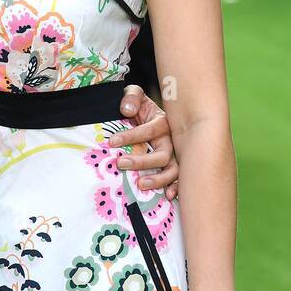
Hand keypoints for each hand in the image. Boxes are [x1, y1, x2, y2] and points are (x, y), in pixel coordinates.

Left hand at [108, 83, 178, 199]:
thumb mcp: (134, 95)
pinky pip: (178, 179)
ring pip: (173, 169)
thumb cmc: (140, 107)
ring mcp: (174, 155)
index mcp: (162, 122)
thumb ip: (131, 97)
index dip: (130, 136)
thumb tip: (127, 110)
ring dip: (159, 178)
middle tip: (121, 163)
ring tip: (141, 184)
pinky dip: (176, 187)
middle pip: (163, 154)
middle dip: (142, 161)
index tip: (111, 142)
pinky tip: (168, 196)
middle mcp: (171, 140)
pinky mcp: (173, 166)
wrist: (148, 115)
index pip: (148, 130)